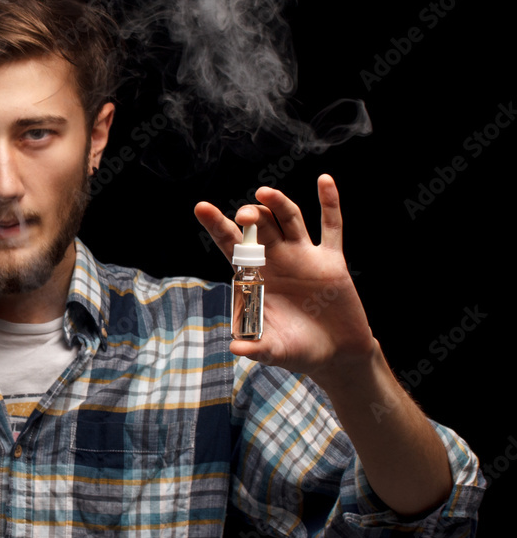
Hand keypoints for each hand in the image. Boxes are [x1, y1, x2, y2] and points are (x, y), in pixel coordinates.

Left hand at [194, 174, 376, 383]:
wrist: (336, 356)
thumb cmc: (298, 351)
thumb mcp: (275, 351)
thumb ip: (257, 348)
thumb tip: (236, 349)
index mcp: (255, 277)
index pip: (231, 246)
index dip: (217, 226)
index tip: (201, 207)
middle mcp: (277, 261)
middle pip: (260, 228)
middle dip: (251, 218)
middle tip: (244, 215)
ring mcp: (304, 257)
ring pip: (290, 221)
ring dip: (279, 204)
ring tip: (264, 193)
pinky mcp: (332, 261)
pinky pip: (332, 228)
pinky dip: (330, 203)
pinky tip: (324, 180)